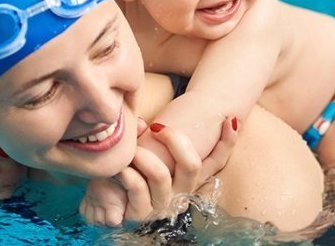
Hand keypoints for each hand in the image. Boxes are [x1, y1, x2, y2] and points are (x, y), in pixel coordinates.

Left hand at [82, 116, 239, 226]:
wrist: (105, 195)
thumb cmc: (129, 165)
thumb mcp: (146, 147)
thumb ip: (152, 134)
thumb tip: (149, 124)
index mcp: (187, 176)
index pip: (217, 160)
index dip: (227, 142)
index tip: (228, 119)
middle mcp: (180, 192)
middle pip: (191, 165)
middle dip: (175, 140)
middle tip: (158, 127)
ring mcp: (162, 205)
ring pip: (160, 175)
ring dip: (143, 156)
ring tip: (131, 149)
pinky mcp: (141, 214)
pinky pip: (136, 186)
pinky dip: (126, 171)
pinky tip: (119, 166)